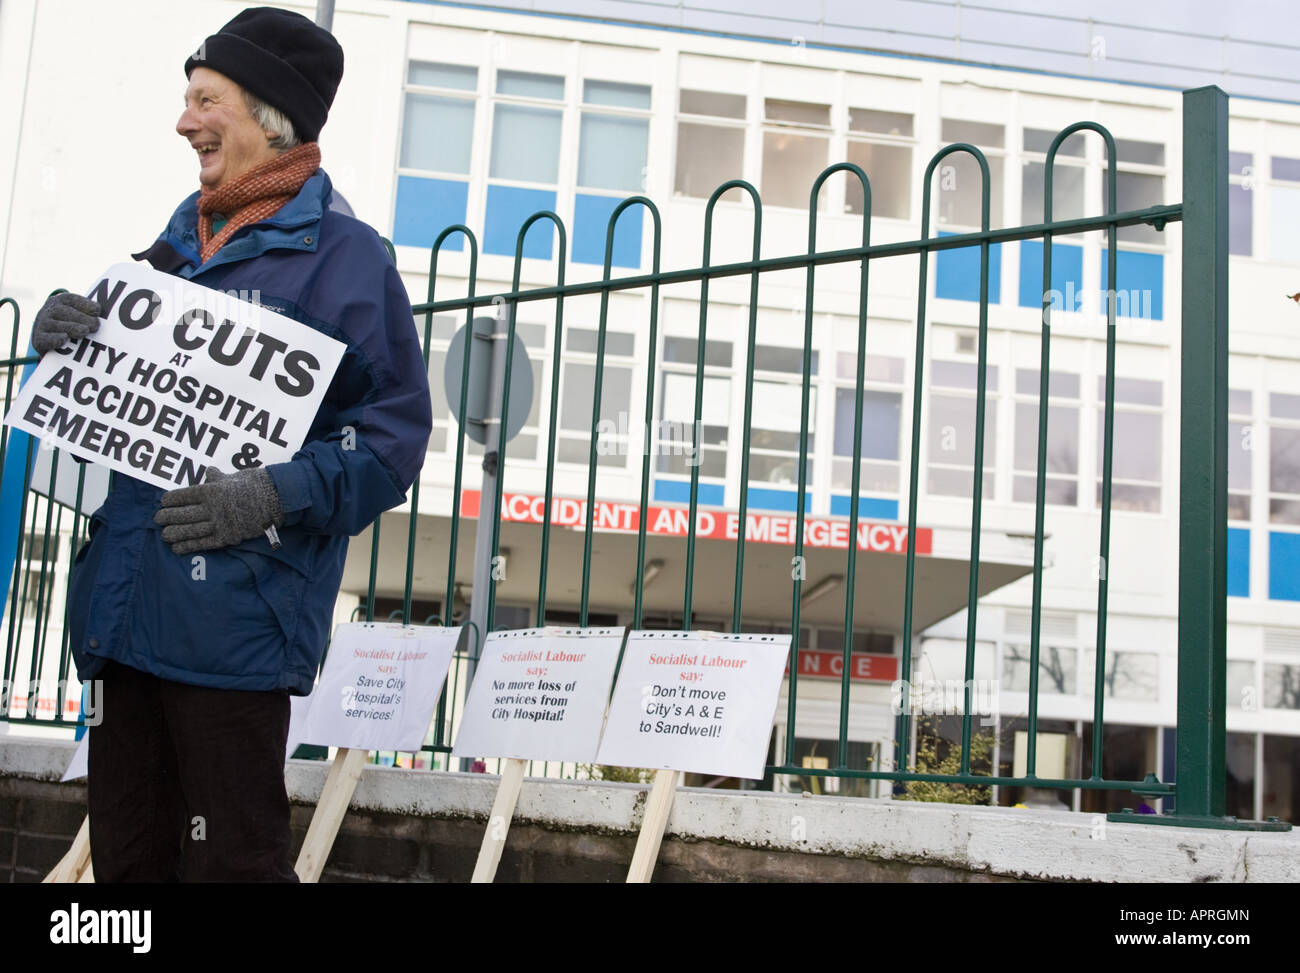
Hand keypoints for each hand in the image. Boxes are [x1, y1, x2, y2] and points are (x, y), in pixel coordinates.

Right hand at [32, 292, 99, 353]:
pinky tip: (64, 338)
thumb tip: (102, 314)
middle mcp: (49, 310)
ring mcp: (42, 324)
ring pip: (59, 326)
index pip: (72, 300)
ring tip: (84, 331)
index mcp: (60, 300)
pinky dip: (55, 339)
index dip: (85, 304)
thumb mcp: (78, 316)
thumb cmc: (71, 327)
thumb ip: (89, 314)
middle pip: (66, 312)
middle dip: (83, 319)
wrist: (50, 345)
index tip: (97, 311)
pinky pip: (47, 339)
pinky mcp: (38, 340)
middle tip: (95, 326)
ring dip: (72, 328)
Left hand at [154, 467, 284, 554]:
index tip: (163, 502)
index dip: (171, 500)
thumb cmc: (254, 484)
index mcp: (211, 490)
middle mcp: (211, 507)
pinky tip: (177, 548)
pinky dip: (188, 546)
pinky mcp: (227, 537)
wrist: (275, 500)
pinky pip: (203, 543)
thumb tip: (208, 472)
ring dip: (174, 533)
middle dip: (167, 517)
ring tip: (164, 535)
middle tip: (158, 519)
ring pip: (190, 530)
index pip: (183, 496)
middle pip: (183, 514)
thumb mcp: (234, 476)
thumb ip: (217, 477)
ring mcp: (219, 523)